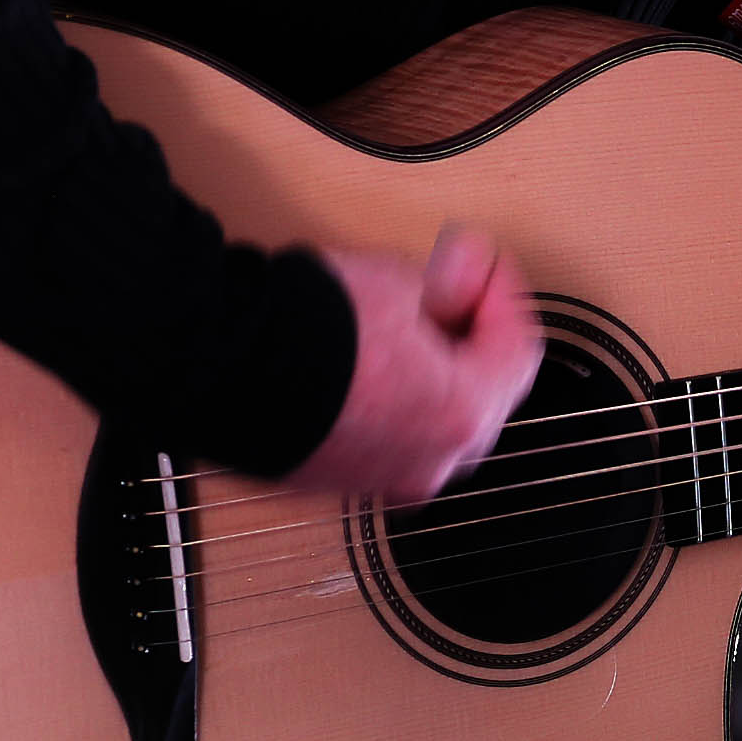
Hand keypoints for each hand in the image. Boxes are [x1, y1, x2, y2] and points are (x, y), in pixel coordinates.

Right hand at [283, 228, 543, 504]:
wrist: (224, 365)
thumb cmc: (310, 326)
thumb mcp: (401, 280)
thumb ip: (446, 291)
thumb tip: (448, 293)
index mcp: (463, 415)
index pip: (517, 347)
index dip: (503, 290)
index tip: (484, 260)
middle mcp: (430, 462)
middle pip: (480, 390)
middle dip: (471, 332)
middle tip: (450, 284)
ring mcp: (382, 479)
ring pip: (432, 418)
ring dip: (432, 367)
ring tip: (403, 314)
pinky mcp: (337, 480)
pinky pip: (387, 436)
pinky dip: (392, 398)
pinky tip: (369, 355)